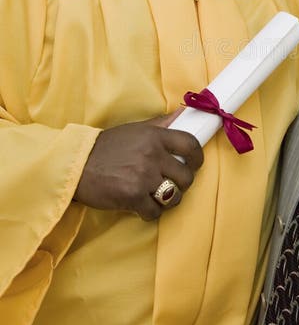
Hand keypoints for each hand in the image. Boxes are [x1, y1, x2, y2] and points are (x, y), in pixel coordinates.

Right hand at [74, 112, 202, 219]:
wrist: (75, 165)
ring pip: (174, 196)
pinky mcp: (132, 196)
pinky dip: (149, 212)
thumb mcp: (135, 130)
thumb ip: (161, 123)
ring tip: (156, 196)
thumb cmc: (105, 147)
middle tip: (170, 184)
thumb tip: (185, 111)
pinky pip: (155, 211)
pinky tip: (140, 205)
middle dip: (182, 184)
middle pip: (186, 176)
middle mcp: (152, 154)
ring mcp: (143, 176)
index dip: (197, 158)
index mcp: (154, 136)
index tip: (193, 164)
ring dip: (168, 200)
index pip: (190, 145)